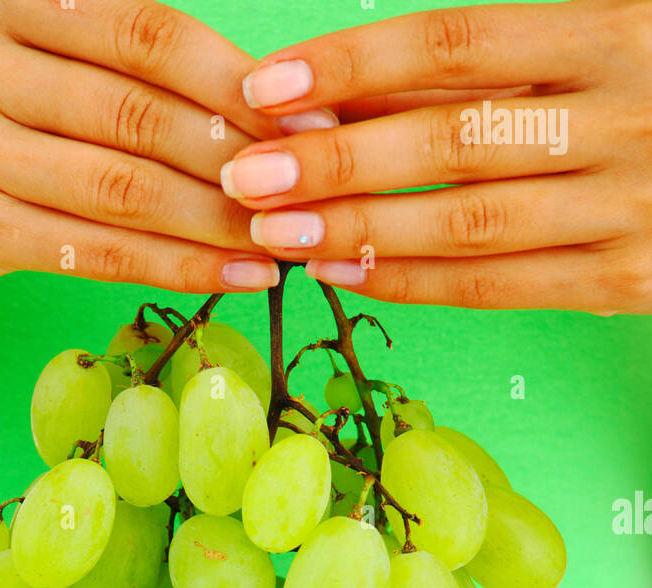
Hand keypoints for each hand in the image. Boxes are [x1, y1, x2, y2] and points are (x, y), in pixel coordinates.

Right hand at [0, 0, 279, 295]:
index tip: (306, 115)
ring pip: (120, 189)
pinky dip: (174, 267)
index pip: (141, 33)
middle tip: (309, 186)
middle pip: (135, 113)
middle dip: (236, 156)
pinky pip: (94, 253)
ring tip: (285, 240)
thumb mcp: (23, 35)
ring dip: (217, 221)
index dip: (231, 76)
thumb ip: (113, 46)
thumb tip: (261, 95)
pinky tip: (234, 276)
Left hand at [219, 0, 651, 312]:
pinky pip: (506, 284)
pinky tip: (353, 271)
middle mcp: (625, 115)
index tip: (269, 88)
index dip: (355, 64)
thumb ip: (496, 59)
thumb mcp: (601, 37)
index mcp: (615, 30)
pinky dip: (422, 280)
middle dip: (337, 160)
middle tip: (247, 177)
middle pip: (452, 140)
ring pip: (472, 222)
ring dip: (364, 228)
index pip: (458, 44)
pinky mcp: (634, 279)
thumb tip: (361, 85)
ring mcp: (632, 204)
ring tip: (277, 233)